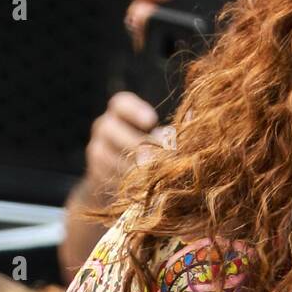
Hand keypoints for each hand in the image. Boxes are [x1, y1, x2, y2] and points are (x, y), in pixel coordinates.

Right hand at [81, 91, 161, 207]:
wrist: (118, 186)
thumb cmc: (146, 155)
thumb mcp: (157, 139)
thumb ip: (172, 130)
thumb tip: (195, 117)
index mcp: (119, 114)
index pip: (120, 103)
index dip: (134, 110)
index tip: (152, 120)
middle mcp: (104, 128)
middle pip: (112, 129)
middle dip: (136, 143)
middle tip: (156, 157)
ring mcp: (97, 151)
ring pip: (110, 156)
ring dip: (132, 166)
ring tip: (152, 175)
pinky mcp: (96, 175)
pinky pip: (110, 177)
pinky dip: (126, 183)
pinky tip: (142, 188)